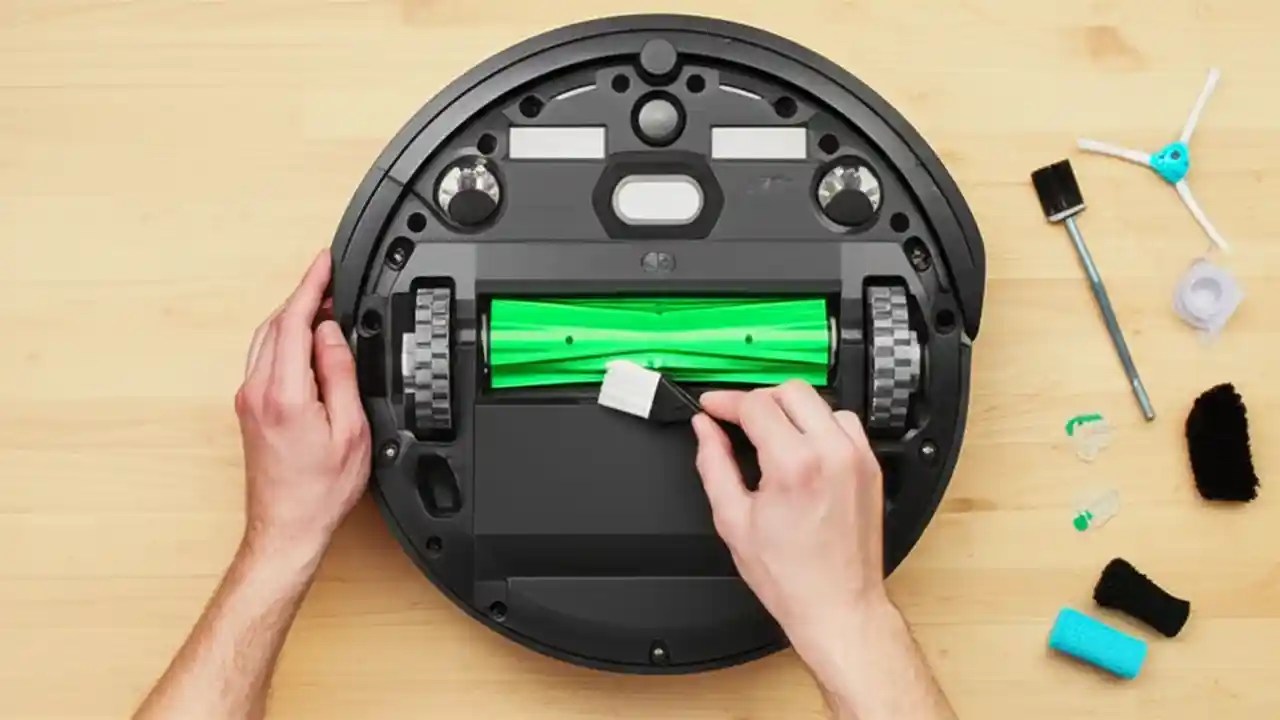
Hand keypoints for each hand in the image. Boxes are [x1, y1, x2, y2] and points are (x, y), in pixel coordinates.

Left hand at [234, 251, 370, 559]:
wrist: (286, 527)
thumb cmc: (319, 490)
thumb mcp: (351, 430)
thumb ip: (340, 374)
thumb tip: (332, 335)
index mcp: (284, 392)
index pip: (293, 321)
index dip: (311, 286)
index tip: (325, 263)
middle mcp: (257, 391)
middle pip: (276, 324)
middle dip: (304, 298)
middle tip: (334, 285)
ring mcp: (248, 400)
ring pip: (267, 340)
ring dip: (294, 319)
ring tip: (326, 311)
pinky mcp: (248, 409)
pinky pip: (266, 358)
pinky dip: (286, 339)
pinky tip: (307, 344)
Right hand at [691, 381, 887, 655]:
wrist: (838, 605)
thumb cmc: (791, 576)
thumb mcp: (733, 520)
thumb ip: (714, 464)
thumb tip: (705, 430)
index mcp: (794, 465)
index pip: (756, 405)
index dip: (726, 401)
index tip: (713, 407)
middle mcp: (831, 453)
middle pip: (790, 391)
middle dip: (758, 400)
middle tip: (737, 419)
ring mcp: (857, 458)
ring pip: (820, 402)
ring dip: (791, 410)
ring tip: (770, 435)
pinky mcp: (870, 467)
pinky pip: (845, 424)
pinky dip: (820, 425)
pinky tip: (803, 447)